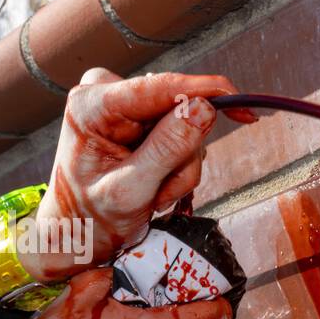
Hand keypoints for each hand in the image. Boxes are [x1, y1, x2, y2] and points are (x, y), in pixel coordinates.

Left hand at [22, 68, 256, 281]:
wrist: (77, 231)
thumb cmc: (91, 216)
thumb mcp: (131, 191)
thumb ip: (167, 150)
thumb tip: (204, 108)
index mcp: (93, 104)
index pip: (160, 87)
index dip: (206, 92)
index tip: (241, 102)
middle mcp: (107, 93)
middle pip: (178, 109)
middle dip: (182, 155)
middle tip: (162, 191)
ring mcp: (122, 103)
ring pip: (185, 125)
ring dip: (180, 167)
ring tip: (155, 194)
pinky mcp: (137, 116)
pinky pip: (181, 134)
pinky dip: (177, 166)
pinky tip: (156, 185)